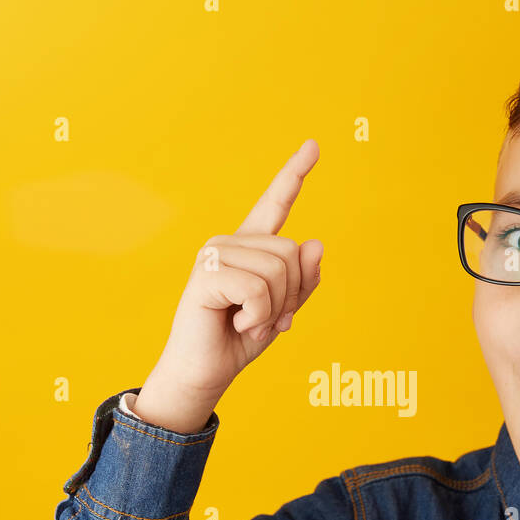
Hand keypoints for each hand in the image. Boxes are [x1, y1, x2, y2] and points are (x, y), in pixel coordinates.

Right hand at [134, 139, 325, 432]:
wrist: (204, 374)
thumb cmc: (238, 341)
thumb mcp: (283, 311)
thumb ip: (303, 280)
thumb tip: (315, 243)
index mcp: (249, 248)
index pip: (275, 205)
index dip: (293, 175)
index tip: (314, 146)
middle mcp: (229, 242)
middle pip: (291, 252)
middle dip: (290, 295)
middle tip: (265, 320)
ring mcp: (214, 254)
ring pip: (278, 270)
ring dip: (273, 309)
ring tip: (247, 323)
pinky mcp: (205, 275)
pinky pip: (258, 289)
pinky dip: (258, 316)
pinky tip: (237, 324)